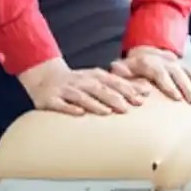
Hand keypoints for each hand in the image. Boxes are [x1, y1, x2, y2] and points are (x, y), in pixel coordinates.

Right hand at [17, 57, 151, 115]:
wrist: (44, 77)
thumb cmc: (78, 82)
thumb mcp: (98, 79)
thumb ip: (119, 85)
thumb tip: (146, 91)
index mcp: (94, 76)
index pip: (114, 82)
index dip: (127, 90)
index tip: (141, 99)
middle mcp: (81, 81)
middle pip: (100, 89)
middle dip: (114, 97)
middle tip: (127, 108)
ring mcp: (66, 90)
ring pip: (82, 96)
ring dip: (95, 104)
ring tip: (107, 112)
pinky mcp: (51, 99)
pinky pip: (61, 104)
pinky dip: (70, 108)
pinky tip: (79, 114)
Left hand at [110, 46, 190, 103]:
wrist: (148, 54)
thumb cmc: (132, 68)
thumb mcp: (123, 68)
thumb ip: (121, 72)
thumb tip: (117, 70)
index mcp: (152, 63)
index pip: (161, 73)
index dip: (169, 85)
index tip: (176, 97)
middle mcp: (168, 63)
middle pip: (180, 74)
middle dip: (187, 88)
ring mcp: (180, 66)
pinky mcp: (188, 70)